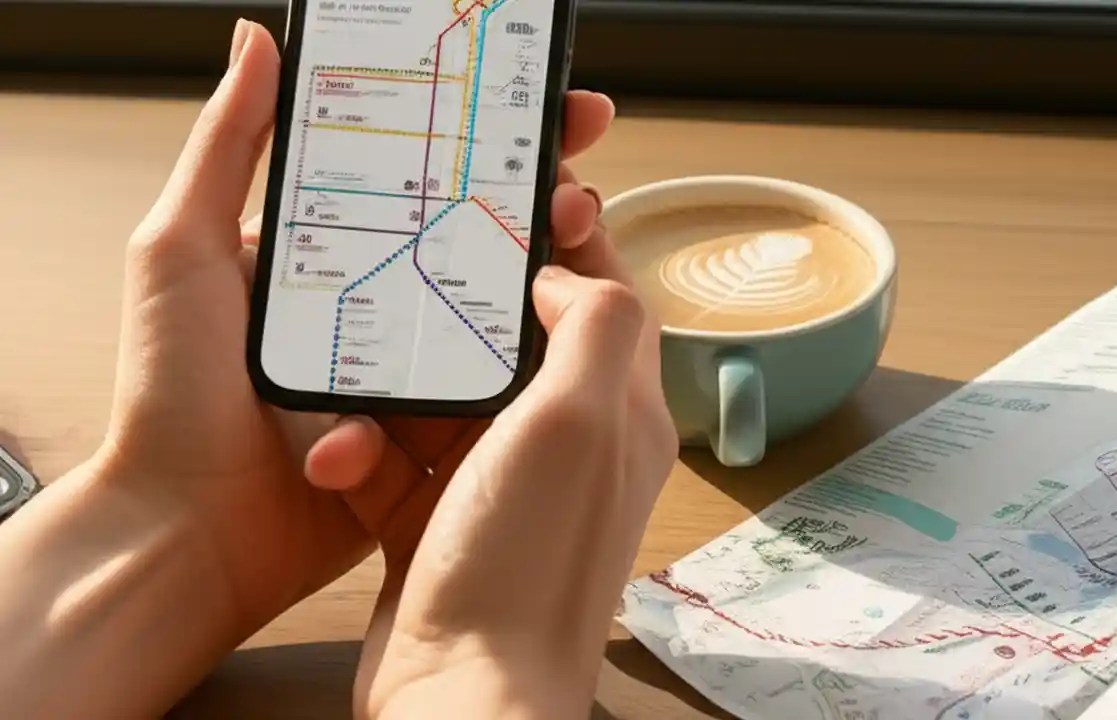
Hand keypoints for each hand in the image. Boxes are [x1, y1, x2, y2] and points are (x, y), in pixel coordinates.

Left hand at [104, 19, 621, 622]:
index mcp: (327, 254)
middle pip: (473, 239)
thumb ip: (226, 148)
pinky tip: (545, 345)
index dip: (488, 139)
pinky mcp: (426, 434)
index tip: (549, 112)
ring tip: (576, 244)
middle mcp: (376, 305)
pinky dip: (516, 373)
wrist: (190, 534)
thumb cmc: (171, 393)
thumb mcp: (183, 250)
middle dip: (536, 206)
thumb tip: (258, 42)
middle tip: (577, 188)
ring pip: (494, 315)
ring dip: (544, 283)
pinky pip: (484, 395)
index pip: (422, 176)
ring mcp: (405, 372)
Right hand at [303, 189, 678, 718]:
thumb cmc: (525, 564)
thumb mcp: (576, 421)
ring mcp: (500, 484)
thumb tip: (566, 272)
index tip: (525, 193)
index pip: (607, 298)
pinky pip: (398, 459)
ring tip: (356, 360)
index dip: (572, 239)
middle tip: (415, 254)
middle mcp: (565, 444)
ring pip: (446, 397)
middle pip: (518, 339)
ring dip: (397, 384)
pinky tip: (338, 459)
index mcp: (616, 411)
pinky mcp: (440, 520)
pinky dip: (364, 454)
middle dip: (466, 300)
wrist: (460, 693)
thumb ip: (591, 326)